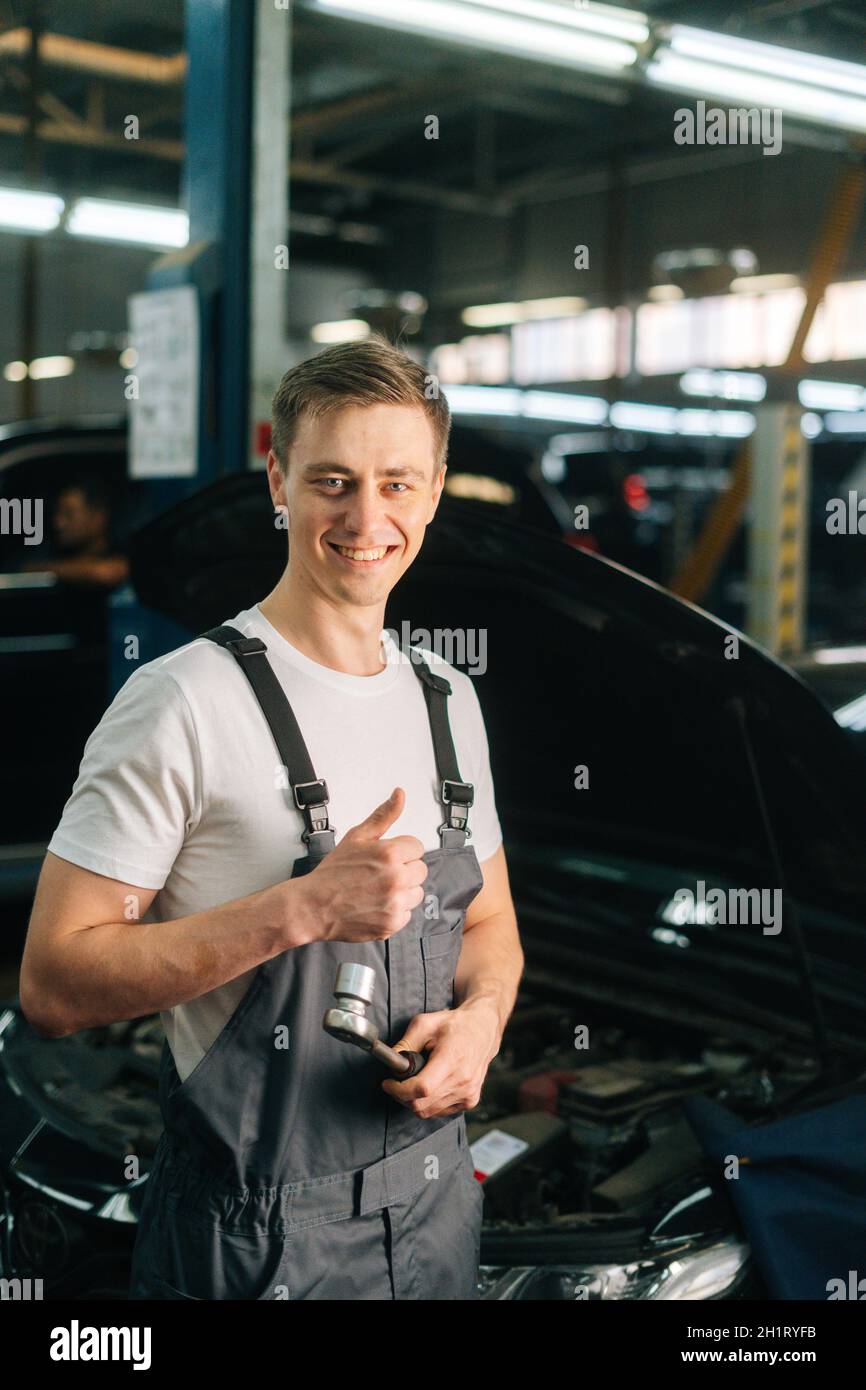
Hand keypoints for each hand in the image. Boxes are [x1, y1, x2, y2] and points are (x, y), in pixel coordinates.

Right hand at [292, 787, 426, 944]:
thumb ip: (383, 815)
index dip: (401, 851)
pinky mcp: (393, 923)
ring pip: (417, 892)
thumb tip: (400, 795)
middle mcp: (396, 878)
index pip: (417, 847)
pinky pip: (408, 913)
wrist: (313, 906)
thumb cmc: (333, 873)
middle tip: (380, 874)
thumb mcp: (357, 837)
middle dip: (404, 869)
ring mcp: (395, 903)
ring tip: (378, 889)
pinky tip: (376, 904)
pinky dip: (395, 910)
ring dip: (403, 891)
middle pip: (420, 870)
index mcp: (390, 853)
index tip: (386, 857)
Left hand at [381, 997, 500, 1117]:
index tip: (388, 1083)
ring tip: (414, 1081)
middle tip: (396, 1083)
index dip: (400, 1090)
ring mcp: (468, 1093)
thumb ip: (405, 1043)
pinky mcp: (470, 1101)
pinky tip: (429, 1086)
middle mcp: (463, 1080)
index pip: (422, 1088)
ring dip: (414, 1100)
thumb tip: (391, 1061)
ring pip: (428, 1112)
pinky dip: (428, 1103)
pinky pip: (439, 1111)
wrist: (483, 1030)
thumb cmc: (455, 1025)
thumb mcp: (425, 1023)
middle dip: (402, 1096)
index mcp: (453, 1058)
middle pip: (422, 1104)